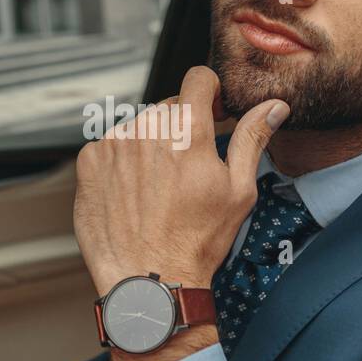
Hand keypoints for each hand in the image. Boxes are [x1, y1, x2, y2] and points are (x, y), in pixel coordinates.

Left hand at [73, 66, 288, 360]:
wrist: (147, 281)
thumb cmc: (196, 242)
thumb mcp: (238, 191)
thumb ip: (252, 139)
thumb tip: (273, 107)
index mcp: (185, 130)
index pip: (197, 79)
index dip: (209, 93)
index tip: (212, 111)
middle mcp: (145, 129)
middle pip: (168, 106)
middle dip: (180, 127)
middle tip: (187, 169)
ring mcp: (112, 144)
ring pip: (138, 126)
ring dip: (150, 144)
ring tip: (159, 187)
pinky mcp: (88, 161)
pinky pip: (111, 146)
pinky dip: (122, 161)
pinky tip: (134, 193)